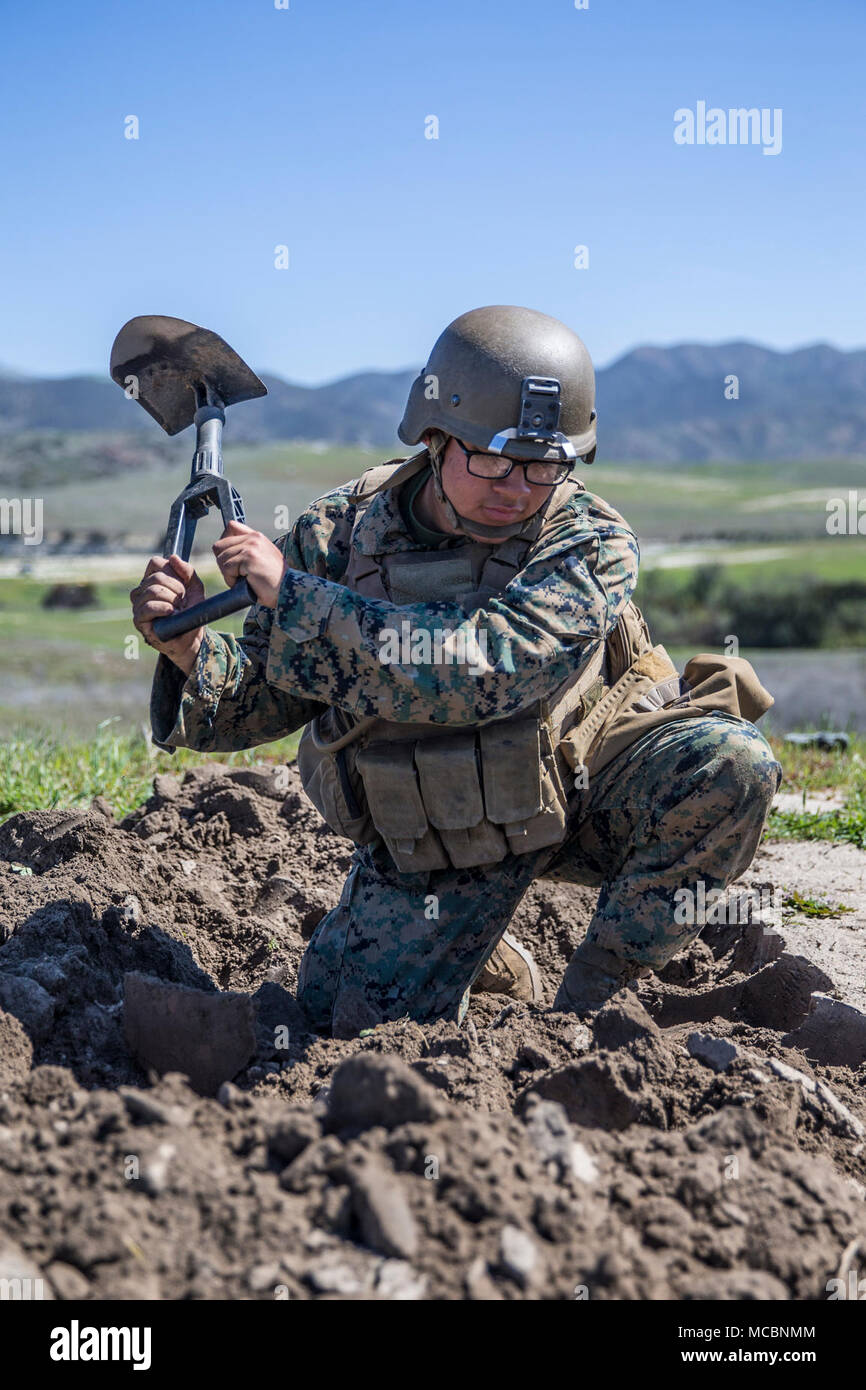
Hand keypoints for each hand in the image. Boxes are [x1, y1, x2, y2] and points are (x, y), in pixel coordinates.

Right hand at [130, 554, 205, 673]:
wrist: (192, 638)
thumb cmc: (191, 613)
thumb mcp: (195, 589)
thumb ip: (188, 571)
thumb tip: (173, 558)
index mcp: (153, 580)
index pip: (155, 563)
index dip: (171, 571)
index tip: (182, 585)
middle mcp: (142, 590)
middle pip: (156, 577)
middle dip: (176, 588)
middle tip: (182, 601)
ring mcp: (138, 605)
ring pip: (152, 591)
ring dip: (171, 599)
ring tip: (177, 610)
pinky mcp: (139, 620)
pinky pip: (147, 607)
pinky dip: (162, 608)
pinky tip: (171, 613)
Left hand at [212, 520, 286, 608]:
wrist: (289, 590)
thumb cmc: (275, 580)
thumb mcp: (262, 558)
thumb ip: (248, 549)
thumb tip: (223, 552)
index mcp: (257, 536)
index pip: (230, 527)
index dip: (225, 544)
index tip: (231, 558)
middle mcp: (254, 538)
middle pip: (219, 546)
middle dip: (224, 563)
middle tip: (238, 574)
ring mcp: (251, 547)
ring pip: (221, 559)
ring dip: (228, 574)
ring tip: (245, 579)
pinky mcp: (248, 558)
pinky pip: (226, 568)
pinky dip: (231, 580)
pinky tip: (246, 583)